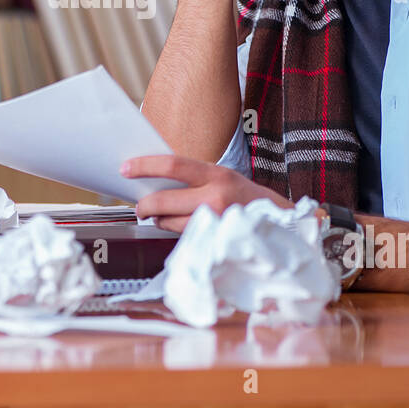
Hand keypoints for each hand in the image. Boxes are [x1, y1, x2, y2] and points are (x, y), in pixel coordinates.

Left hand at [120, 153, 293, 232]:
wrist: (283, 226)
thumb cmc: (249, 200)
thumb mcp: (226, 178)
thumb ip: (197, 179)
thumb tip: (156, 180)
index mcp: (217, 175)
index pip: (173, 165)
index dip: (145, 166)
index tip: (125, 168)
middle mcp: (216, 197)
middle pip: (164, 200)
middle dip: (144, 205)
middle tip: (139, 207)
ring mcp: (215, 222)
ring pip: (170, 222)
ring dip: (158, 221)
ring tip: (159, 217)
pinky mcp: (213, 243)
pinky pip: (183, 236)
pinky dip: (175, 230)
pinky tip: (178, 225)